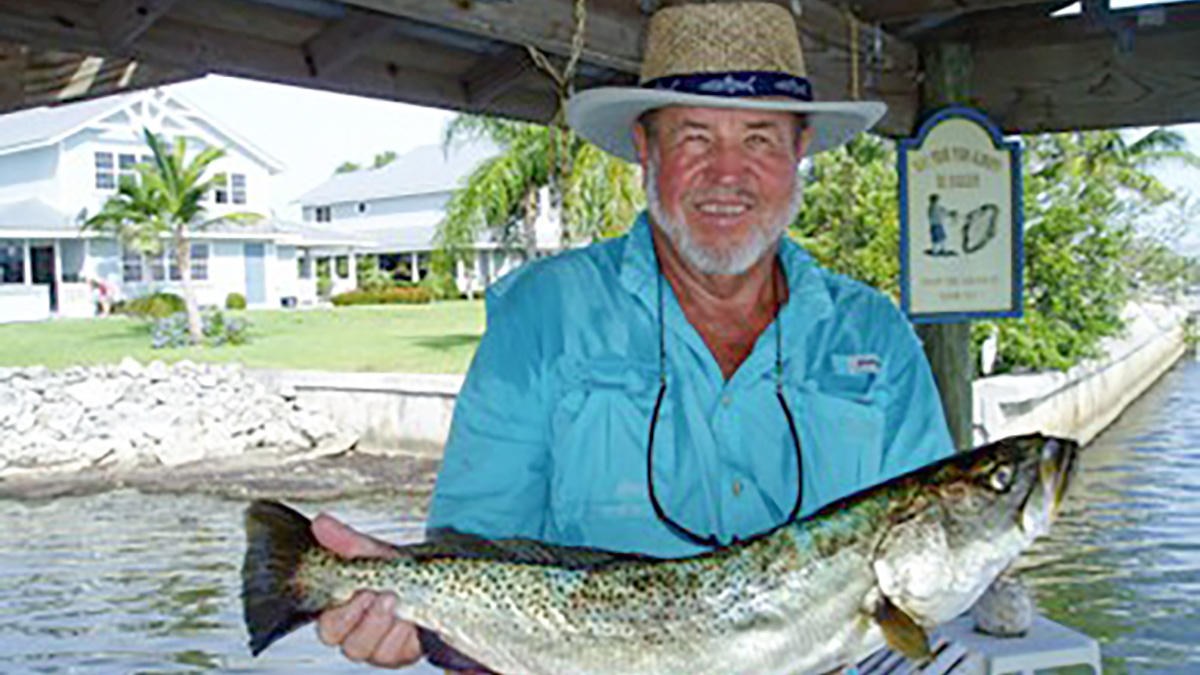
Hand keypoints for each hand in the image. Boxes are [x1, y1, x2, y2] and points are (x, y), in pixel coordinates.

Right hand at [312, 513, 422, 667]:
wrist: (434, 581)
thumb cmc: (398, 570)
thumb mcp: (374, 553)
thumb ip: (346, 541)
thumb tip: (321, 522)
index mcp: (343, 612)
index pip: (328, 626)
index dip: (342, 614)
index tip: (362, 591)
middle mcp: (358, 634)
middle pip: (349, 646)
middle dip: (368, 621)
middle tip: (384, 596)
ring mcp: (380, 646)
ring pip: (373, 652)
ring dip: (387, 625)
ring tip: (398, 601)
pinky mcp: (401, 654)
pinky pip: (397, 654)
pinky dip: (404, 634)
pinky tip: (413, 618)